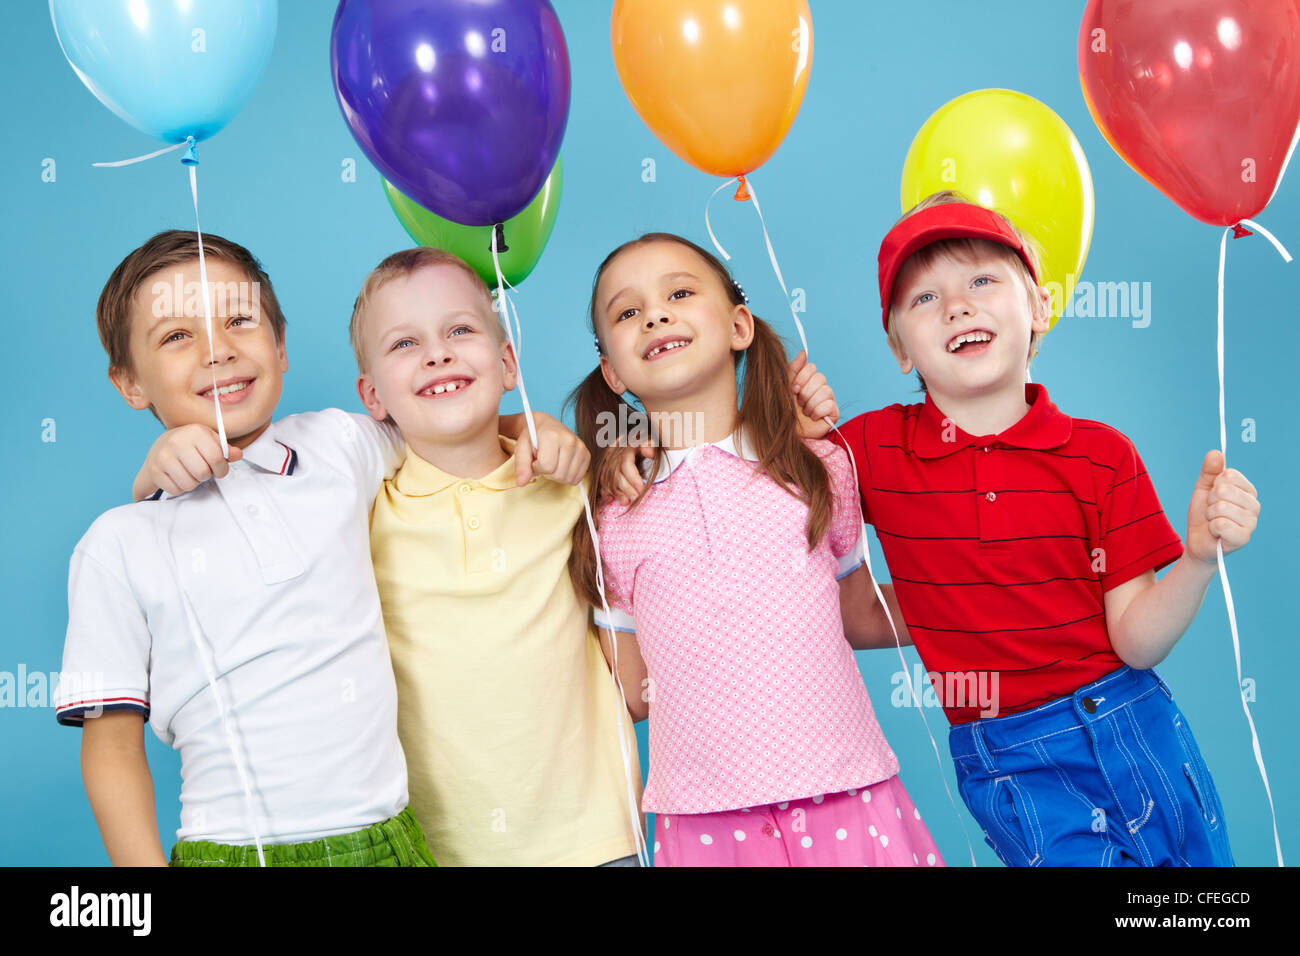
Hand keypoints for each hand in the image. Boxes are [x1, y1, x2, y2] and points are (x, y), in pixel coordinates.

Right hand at [133, 424, 241, 500]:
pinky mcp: (154, 470)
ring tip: (190, 473)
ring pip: (189, 484)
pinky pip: (175, 490)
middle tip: (203, 471)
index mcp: (195, 432)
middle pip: (202, 473)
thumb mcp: (211, 442)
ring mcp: (163, 456)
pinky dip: (180, 488)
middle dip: (206, 476)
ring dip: (193, 483)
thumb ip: (226, 450)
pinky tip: (178, 477)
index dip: (222, 468)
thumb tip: (238, 455)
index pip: (216, 458)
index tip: (219, 469)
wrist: (162, 445)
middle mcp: (177, 442)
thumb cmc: (193, 444)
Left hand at [513, 411, 589, 485]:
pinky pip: (578, 477)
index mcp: (552, 435)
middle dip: (547, 472)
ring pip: (569, 478)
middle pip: (558, 474)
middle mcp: (569, 439)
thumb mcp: (521, 447)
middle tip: (544, 461)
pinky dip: (568, 476)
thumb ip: (521, 465)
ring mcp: (580, 447)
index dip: (537, 468)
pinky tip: (561, 465)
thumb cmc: (533, 437)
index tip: (535, 459)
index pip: (546, 466)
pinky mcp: (586, 454)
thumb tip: (521, 483)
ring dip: (557, 475)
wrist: (546, 425)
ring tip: (552, 462)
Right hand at [603, 442, 652, 506]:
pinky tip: (609, 499)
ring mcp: (606, 464)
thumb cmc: (642, 442)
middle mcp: (612, 456)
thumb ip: (649, 444)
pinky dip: (605, 493)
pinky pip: (601, 483)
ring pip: (607, 480)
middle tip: (636, 499)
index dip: (633, 478)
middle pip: (615, 475)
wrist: (632, 440)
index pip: (625, 464)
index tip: (642, 489)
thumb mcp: (648, 440)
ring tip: (626, 502)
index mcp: (623, 448)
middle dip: (626, 489)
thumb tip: (650, 451)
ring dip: (616, 493)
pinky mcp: (604, 471)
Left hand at [788, 350, 838, 439]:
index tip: (793, 389)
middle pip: (820, 378)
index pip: (811, 367)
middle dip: (805, 392)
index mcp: (807, 380)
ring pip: (826, 390)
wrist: (786, 432)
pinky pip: (830, 404)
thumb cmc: (784, 410)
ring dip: (811, 403)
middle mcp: (819, 387)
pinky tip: (812, 417)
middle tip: (799, 403)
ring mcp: (827, 399)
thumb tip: (803, 352)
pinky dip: (818, 411)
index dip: (801, 378)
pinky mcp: (833, 412)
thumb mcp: (785, 387)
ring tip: (804, 412)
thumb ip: (793, 369)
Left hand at [1186, 450, 1259, 564]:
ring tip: (1214, 522)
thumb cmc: (1203, 515)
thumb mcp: (1203, 489)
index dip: (1214, 485)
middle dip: (1209, 501)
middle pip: (1223, 490)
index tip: (1213, 496)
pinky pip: (1221, 524)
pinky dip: (1212, 528)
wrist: (1198, 541)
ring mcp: (1252, 522)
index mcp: (1248, 491)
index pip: (1229, 475)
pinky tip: (1216, 533)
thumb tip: (1216, 453)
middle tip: (1211, 512)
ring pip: (1220, 507)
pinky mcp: (1244, 538)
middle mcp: (1254, 505)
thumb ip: (1209, 471)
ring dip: (1210, 515)